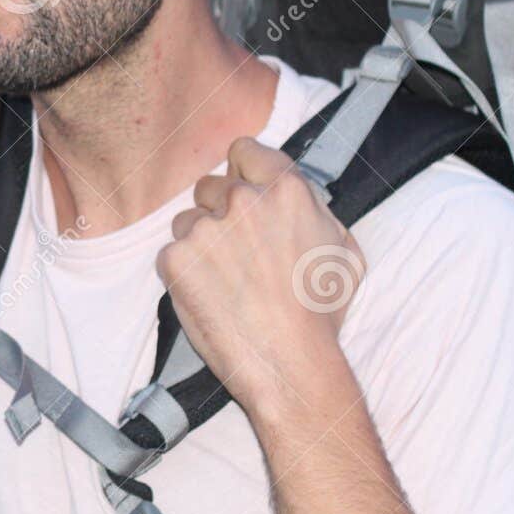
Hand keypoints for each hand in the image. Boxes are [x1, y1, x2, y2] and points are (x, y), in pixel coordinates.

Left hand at [155, 137, 365, 421]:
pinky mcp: (176, 258)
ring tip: (226, 281)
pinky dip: (184, 273)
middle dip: (219, 212)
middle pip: (210, 186)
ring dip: (199, 243)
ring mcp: (206, 228)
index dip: (242, 173)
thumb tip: (294, 194)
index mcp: (286, 190)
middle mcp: (243, 200)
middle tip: (237, 252)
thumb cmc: (320, 313)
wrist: (290, 362)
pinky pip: (171, 253)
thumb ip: (313, 209)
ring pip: (187, 221)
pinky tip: (210, 296)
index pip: (243, 151)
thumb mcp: (342, 248)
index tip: (243, 195)